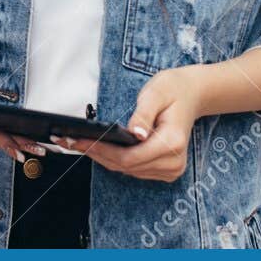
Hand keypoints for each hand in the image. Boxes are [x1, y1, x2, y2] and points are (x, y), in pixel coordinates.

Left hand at [53, 66, 204, 181]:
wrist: (192, 95)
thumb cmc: (172, 90)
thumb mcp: (156, 93)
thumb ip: (143, 115)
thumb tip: (135, 134)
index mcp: (172, 143)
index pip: (130, 157)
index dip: (101, 150)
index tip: (79, 141)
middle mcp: (173, 162)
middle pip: (126, 166)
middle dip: (96, 154)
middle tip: (68, 142)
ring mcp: (171, 169)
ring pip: (127, 170)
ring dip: (102, 158)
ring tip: (77, 144)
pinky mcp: (165, 169)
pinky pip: (134, 169)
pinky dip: (114, 159)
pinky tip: (97, 148)